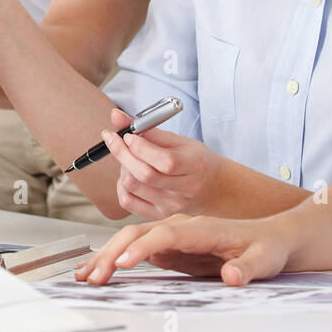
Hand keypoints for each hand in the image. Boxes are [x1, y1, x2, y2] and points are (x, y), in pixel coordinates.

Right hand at [73, 212, 291, 286]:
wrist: (272, 239)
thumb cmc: (268, 248)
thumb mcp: (265, 260)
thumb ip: (248, 268)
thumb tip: (232, 277)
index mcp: (203, 227)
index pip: (166, 234)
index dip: (143, 247)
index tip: (122, 263)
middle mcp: (183, 227)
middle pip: (140, 233)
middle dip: (114, 253)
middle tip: (94, 277)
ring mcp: (173, 237)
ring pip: (132, 240)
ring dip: (108, 257)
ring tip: (85, 277)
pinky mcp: (170, 249)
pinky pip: (137, 251)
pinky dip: (115, 260)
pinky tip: (97, 270)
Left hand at [99, 108, 219, 218]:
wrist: (215, 189)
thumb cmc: (196, 160)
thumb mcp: (181, 141)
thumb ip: (149, 129)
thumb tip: (116, 116)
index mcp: (195, 166)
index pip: (165, 161)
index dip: (140, 147)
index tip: (128, 134)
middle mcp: (185, 190)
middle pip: (144, 175)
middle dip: (122, 153)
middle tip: (116, 139)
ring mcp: (171, 207)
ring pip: (131, 186)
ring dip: (123, 167)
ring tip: (129, 157)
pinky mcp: (159, 216)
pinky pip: (128, 202)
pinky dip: (121, 185)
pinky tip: (128, 175)